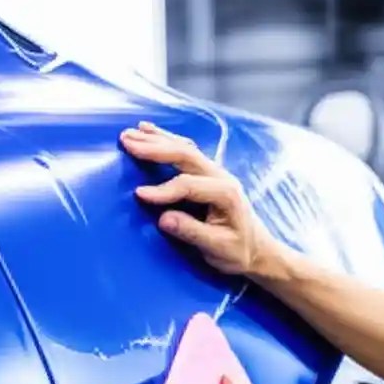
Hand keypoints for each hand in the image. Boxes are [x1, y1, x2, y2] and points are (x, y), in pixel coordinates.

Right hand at [120, 121, 276, 276]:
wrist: (256, 248)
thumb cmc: (238, 251)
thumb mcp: (218, 249)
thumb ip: (192, 233)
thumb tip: (163, 219)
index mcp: (226, 194)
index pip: (189, 185)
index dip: (163, 189)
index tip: (139, 194)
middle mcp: (221, 176)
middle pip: (186, 155)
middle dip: (155, 148)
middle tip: (127, 141)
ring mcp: (215, 171)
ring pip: (185, 148)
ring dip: (157, 139)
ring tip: (131, 133)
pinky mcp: (208, 172)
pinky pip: (186, 151)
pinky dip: (166, 140)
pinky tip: (150, 131)